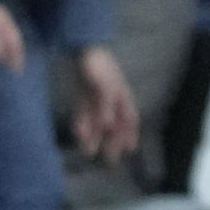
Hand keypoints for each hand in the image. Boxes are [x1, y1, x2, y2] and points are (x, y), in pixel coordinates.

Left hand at [73, 45, 139, 161]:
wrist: (82, 50)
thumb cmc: (100, 66)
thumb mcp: (106, 86)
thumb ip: (106, 107)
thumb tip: (108, 126)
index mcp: (122, 96)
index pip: (129, 119)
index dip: (130, 134)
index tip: (129, 150)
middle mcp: (111, 99)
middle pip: (114, 124)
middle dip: (112, 141)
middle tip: (110, 159)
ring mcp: (96, 98)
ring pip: (97, 122)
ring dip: (95, 136)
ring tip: (89, 151)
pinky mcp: (82, 96)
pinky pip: (84, 114)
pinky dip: (83, 124)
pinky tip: (78, 134)